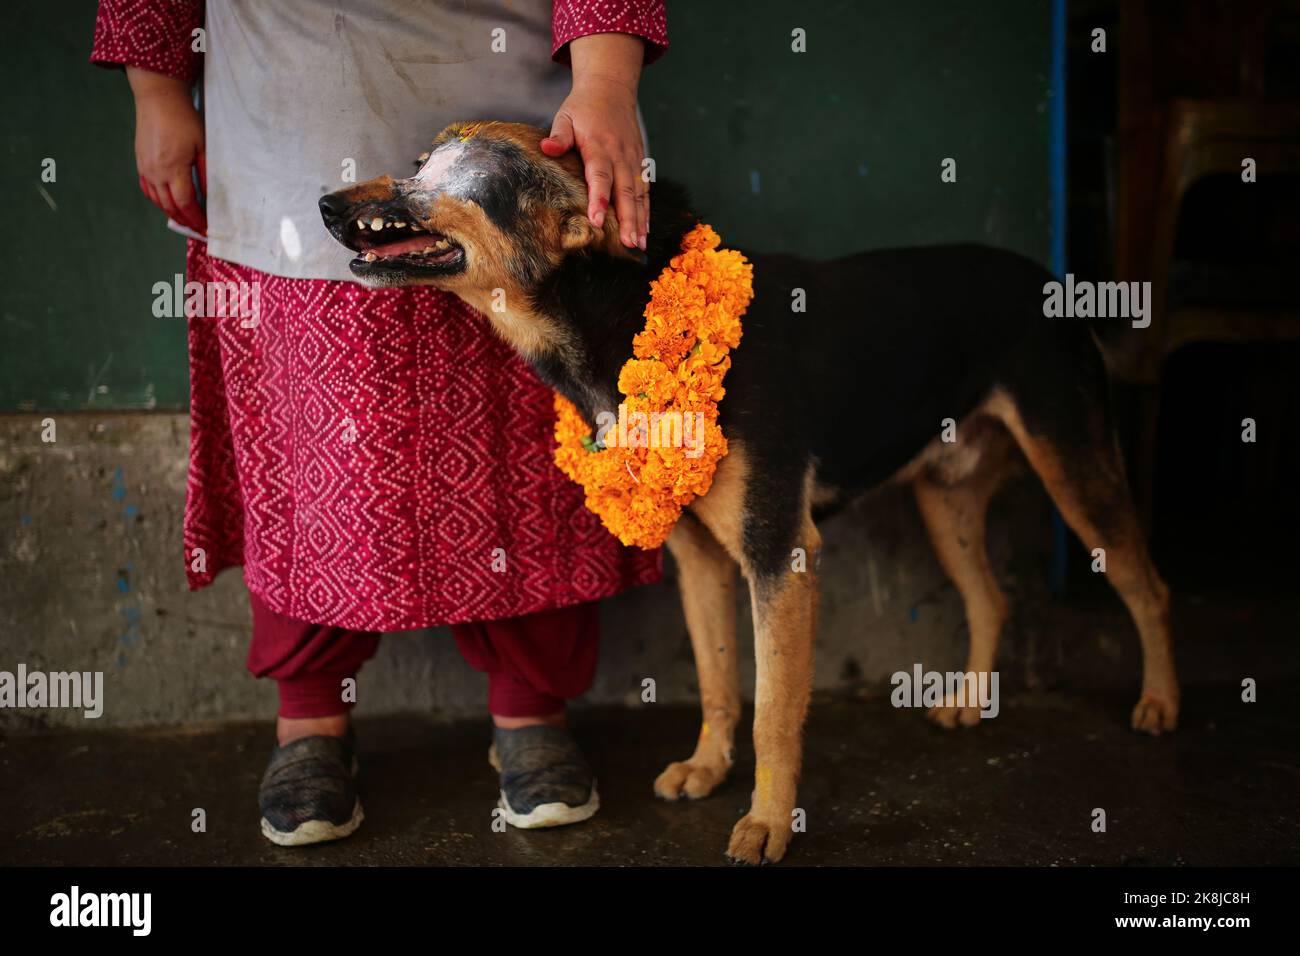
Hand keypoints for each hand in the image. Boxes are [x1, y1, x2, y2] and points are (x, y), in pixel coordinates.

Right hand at [127, 67, 205, 235]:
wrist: (158, 98)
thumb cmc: (183, 119)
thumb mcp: (203, 146)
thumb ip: (206, 174)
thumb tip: (211, 198)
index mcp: (173, 169)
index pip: (186, 204)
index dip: (197, 220)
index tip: (207, 229)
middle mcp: (155, 172)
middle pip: (171, 207)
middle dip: (187, 221)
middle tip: (200, 229)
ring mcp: (145, 168)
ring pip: (158, 201)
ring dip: (173, 213)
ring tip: (188, 220)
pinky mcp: (140, 163)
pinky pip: (148, 190)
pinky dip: (159, 201)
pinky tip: (170, 203)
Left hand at [541, 34, 646, 249]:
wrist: (611, 89)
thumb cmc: (583, 107)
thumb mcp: (566, 115)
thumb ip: (559, 135)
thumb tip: (547, 148)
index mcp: (599, 145)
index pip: (600, 176)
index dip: (599, 199)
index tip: (598, 221)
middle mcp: (620, 155)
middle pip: (625, 191)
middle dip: (628, 219)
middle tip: (629, 244)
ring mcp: (633, 160)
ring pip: (639, 194)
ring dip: (640, 220)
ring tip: (639, 245)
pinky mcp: (640, 162)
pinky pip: (645, 190)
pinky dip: (646, 211)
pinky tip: (645, 231)